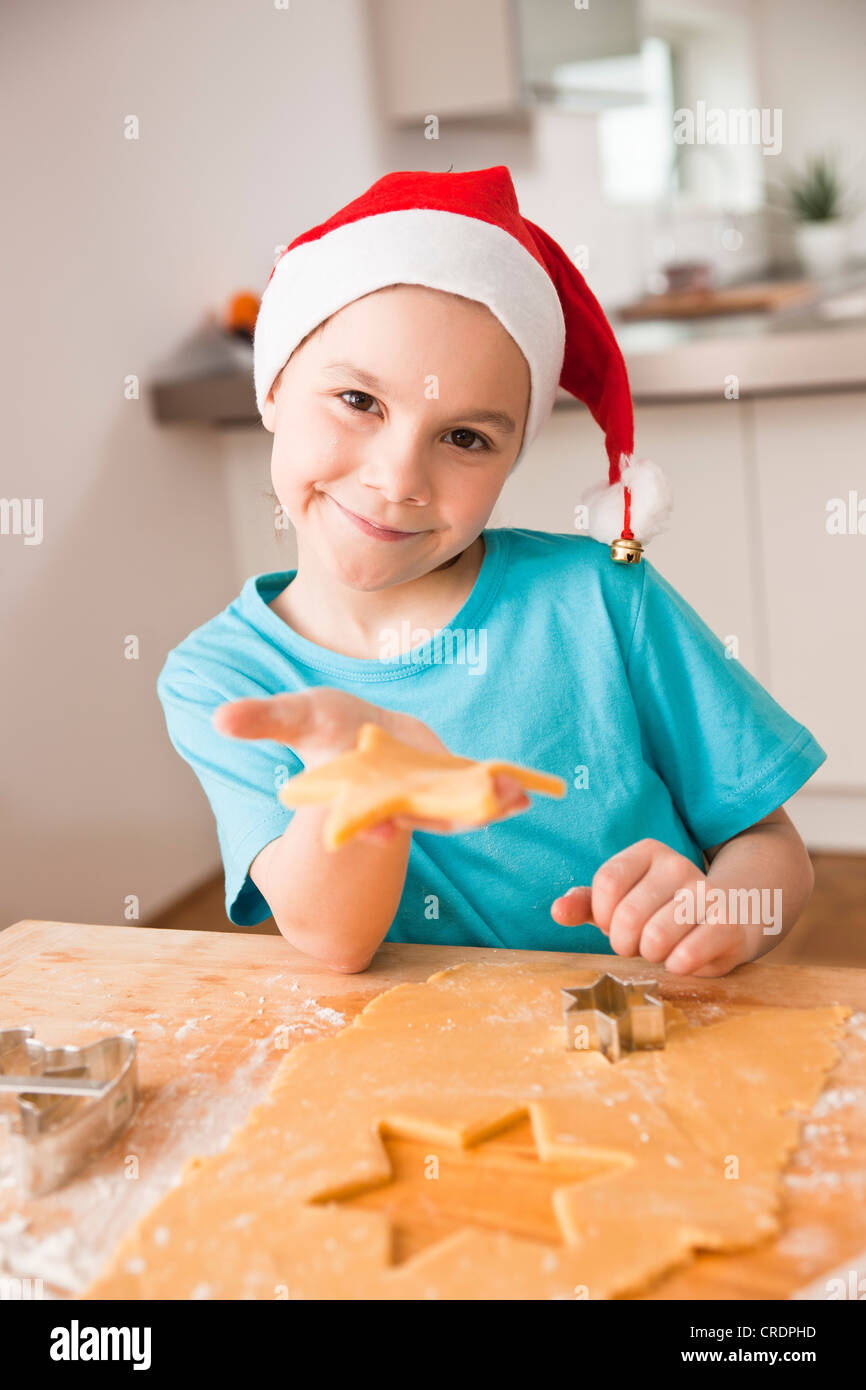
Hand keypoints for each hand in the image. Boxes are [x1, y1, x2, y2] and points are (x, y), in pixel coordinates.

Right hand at [212, 687, 529, 841]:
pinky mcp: (447, 785)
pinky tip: (525, 792)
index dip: (367, 828)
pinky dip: (496, 794)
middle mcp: (391, 803)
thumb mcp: (295, 716)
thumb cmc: (327, 726)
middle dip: (440, 818)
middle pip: (414, 817)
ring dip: (482, 809)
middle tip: (472, 817)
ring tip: (514, 800)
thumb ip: (261, 720)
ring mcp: (423, 797)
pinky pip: (474, 793)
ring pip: (453, 810)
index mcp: (352, 795)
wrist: (361, 731)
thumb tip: (217, 719)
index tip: (383, 832)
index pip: (357, 817)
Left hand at [550, 838, 749, 976]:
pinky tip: (681, 959)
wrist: (724, 922)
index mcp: (648, 851)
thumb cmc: (659, 913)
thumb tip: (558, 910)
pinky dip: (675, 966)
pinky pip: (685, 955)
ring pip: (655, 937)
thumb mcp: (618, 904)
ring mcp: (705, 892)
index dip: (602, 916)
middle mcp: (678, 864)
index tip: (612, 923)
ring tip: (659, 949)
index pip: (607, 883)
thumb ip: (585, 905)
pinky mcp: (725, 923)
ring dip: (650, 955)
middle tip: (637, 943)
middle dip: (624, 942)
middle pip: (627, 915)